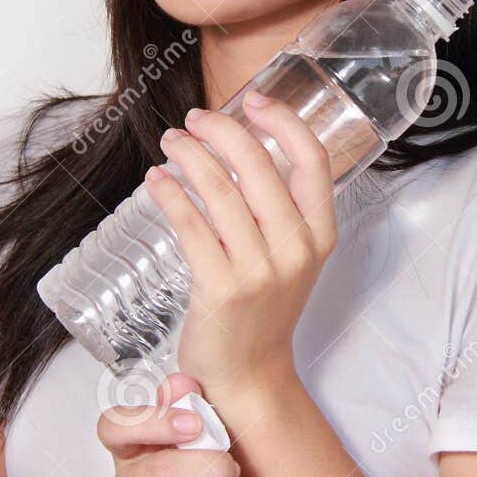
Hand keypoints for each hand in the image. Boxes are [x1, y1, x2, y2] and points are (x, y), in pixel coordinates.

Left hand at [144, 91, 337, 407]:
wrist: (248, 376)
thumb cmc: (263, 311)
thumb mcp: (291, 258)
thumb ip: (280, 210)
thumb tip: (239, 149)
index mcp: (321, 236)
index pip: (313, 162)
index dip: (283, 122)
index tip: (254, 100)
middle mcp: (296, 251)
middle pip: (259, 168)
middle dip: (221, 131)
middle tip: (194, 120)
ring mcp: (260, 271)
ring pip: (220, 192)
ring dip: (189, 157)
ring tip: (172, 143)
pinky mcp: (221, 288)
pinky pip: (190, 225)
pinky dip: (169, 194)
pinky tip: (155, 180)